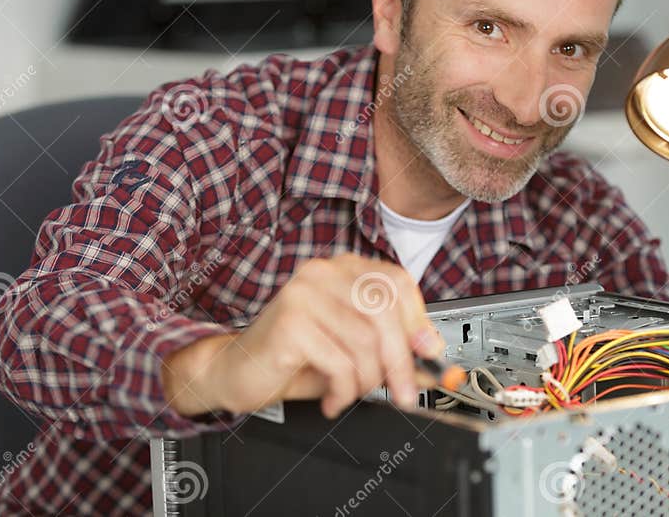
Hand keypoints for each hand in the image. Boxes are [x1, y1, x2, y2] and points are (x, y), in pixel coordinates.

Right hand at [162, 253, 445, 418]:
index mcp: (343, 269)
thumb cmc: (294, 356)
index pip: (397, 283)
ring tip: (352, 392)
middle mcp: (323, 273)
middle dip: (400, 360)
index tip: (428, 352)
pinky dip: (344, 390)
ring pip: (366, 341)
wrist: (236, 370)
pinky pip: (340, 362)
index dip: (418, 319)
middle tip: (404, 392)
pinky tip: (332, 398)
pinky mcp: (290, 323)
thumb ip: (390, 341)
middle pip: (385, 312)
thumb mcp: (352, 346)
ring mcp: (304, 294)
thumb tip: (432, 349)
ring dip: (367, 380)